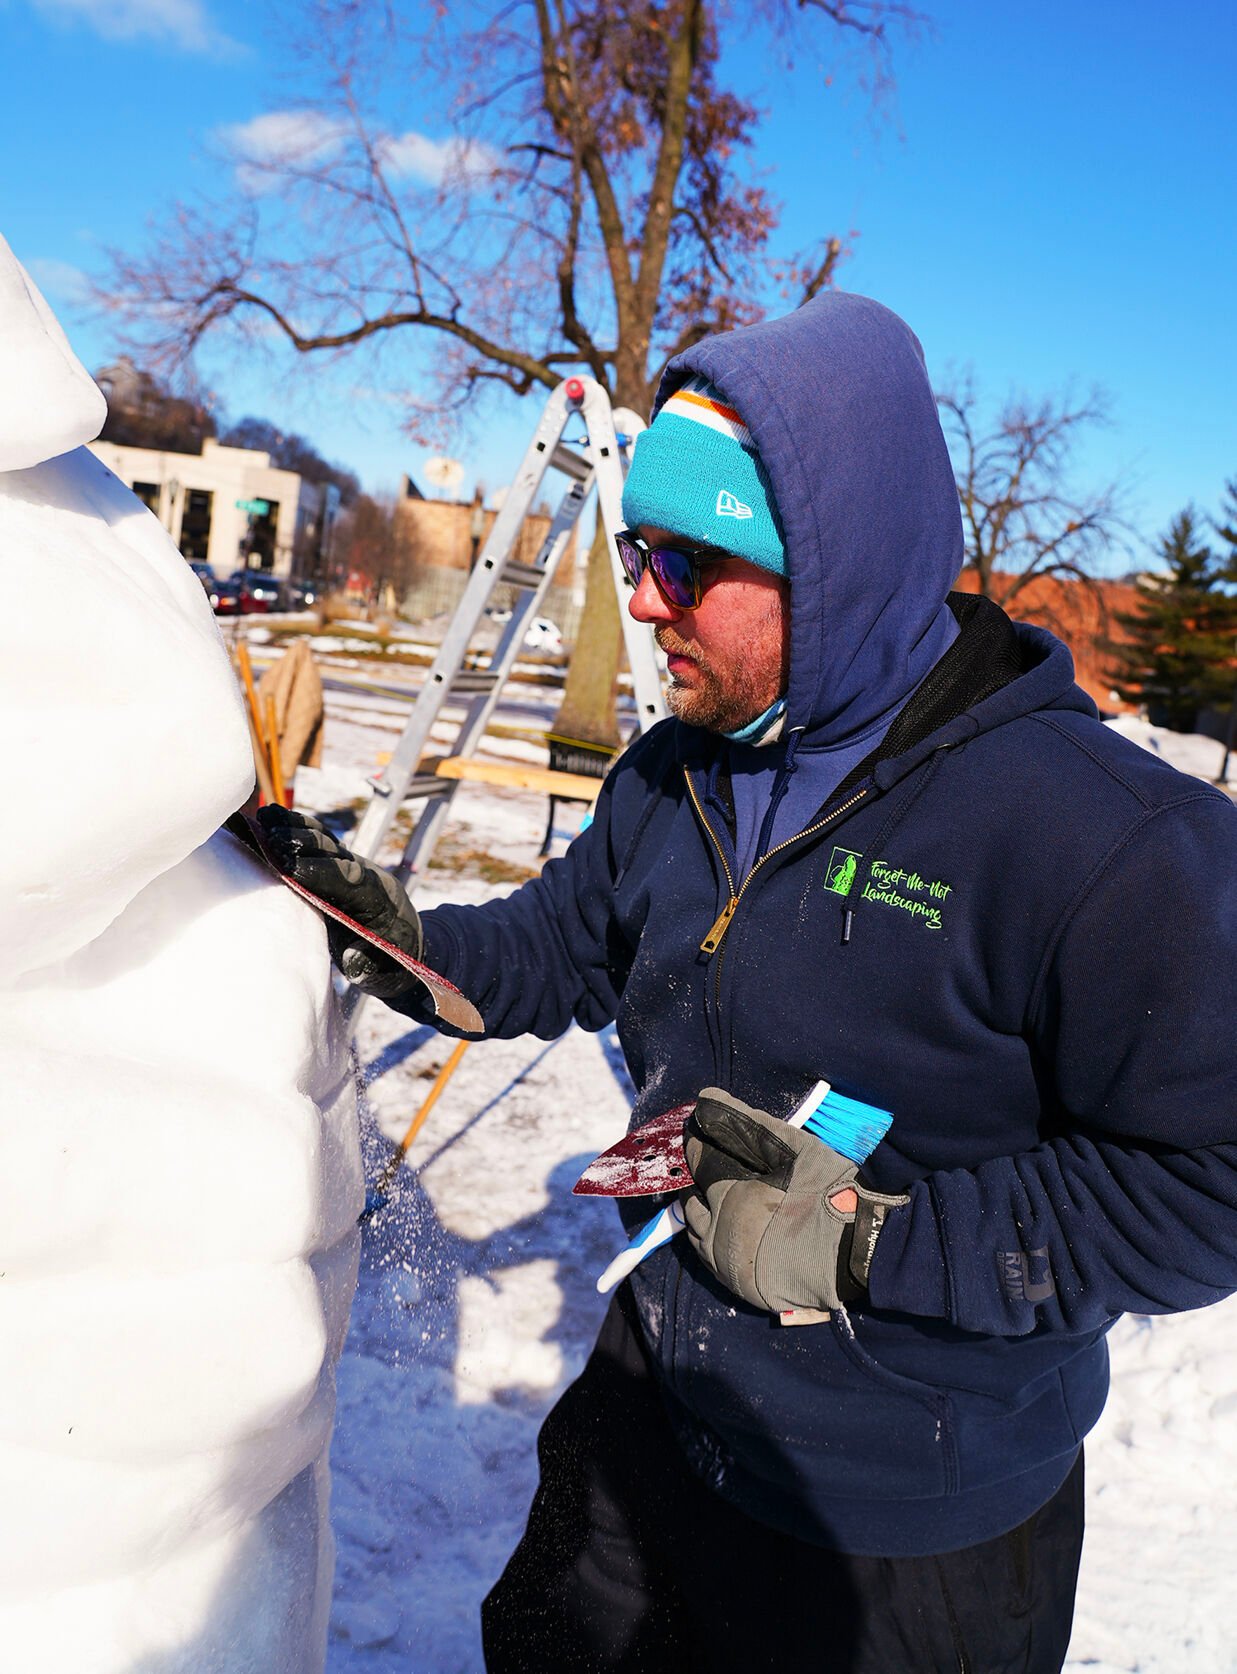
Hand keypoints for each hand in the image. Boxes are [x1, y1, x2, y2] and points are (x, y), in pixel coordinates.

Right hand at [255, 807, 422, 997]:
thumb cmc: (392, 966)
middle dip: (303, 845)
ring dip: (296, 829)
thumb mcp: (383, 972)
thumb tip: (353, 959)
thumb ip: (368, 963)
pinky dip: (298, 831)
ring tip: (265, 816)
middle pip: (335, 855)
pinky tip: (272, 820)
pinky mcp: (344, 866)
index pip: (351, 882)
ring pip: (326, 843)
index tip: (290, 866)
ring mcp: (357, 869)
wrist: (407, 949)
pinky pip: (321, 844)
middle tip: (270, 835)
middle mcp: (369, 879)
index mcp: (380, 904)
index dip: (322, 873)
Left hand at [682, 1088, 907, 1313]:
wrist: (856, 1251)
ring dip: (701, 1213)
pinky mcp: (741, 1286)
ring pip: (697, 1234)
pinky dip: (712, 1241)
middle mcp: (720, 1232)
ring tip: (714, 1198)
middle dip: (696, 1182)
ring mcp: (728, 1264)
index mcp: (729, 1196)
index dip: (697, 1148)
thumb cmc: (827, 1191)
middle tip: (707, 1169)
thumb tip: (708, 1100)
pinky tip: (726, 1229)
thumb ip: (746, 1123)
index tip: (698, 1135)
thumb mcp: (792, 1147)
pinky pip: (712, 1262)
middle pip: (692, 1202)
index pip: (698, 1165)